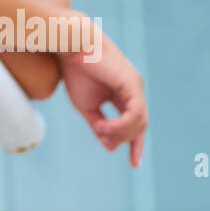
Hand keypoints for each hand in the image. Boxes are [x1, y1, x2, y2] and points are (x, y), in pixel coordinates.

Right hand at [58, 34, 147, 167]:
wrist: (70, 46)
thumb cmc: (75, 72)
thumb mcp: (86, 106)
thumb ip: (99, 125)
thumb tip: (110, 146)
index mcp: (124, 94)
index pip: (136, 123)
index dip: (135, 144)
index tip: (134, 164)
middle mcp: (133, 90)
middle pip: (139, 125)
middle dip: (126, 139)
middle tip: (104, 140)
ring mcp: (135, 86)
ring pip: (139, 122)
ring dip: (120, 133)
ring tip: (99, 129)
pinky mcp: (132, 83)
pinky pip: (135, 114)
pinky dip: (122, 124)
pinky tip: (104, 125)